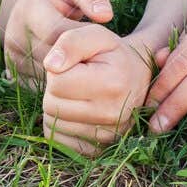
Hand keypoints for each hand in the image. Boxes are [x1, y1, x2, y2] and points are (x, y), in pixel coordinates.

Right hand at [1, 0, 112, 90]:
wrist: (25, 13)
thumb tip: (105, 15)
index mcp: (31, 10)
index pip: (58, 33)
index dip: (81, 41)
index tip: (98, 43)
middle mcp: (16, 35)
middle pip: (53, 58)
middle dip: (78, 61)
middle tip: (97, 60)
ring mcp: (13, 58)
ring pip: (48, 77)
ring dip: (71, 75)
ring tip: (88, 67)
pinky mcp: (14, 76)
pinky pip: (41, 88)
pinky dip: (60, 86)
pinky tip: (72, 75)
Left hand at [41, 25, 154, 155]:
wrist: (136, 78)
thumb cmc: (112, 54)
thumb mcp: (96, 36)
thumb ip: (71, 42)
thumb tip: (50, 65)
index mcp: (113, 83)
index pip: (57, 83)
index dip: (58, 69)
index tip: (74, 65)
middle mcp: (112, 115)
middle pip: (51, 105)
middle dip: (55, 88)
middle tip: (73, 79)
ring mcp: (106, 137)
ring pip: (52, 124)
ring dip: (57, 106)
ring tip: (76, 93)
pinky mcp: (97, 151)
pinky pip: (58, 141)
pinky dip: (59, 125)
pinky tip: (74, 111)